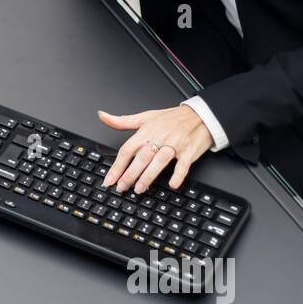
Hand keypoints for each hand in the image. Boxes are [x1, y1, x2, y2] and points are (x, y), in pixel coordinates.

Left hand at [98, 104, 212, 194]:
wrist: (199, 115)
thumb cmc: (171, 118)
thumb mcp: (145, 117)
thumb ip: (122, 121)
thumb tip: (103, 116)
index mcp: (147, 130)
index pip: (127, 149)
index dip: (117, 166)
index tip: (110, 179)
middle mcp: (159, 137)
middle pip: (141, 158)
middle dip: (129, 174)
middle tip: (121, 187)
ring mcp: (175, 144)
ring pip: (159, 161)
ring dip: (148, 176)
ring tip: (139, 188)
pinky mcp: (189, 151)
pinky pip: (183, 164)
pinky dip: (178, 174)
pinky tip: (173, 184)